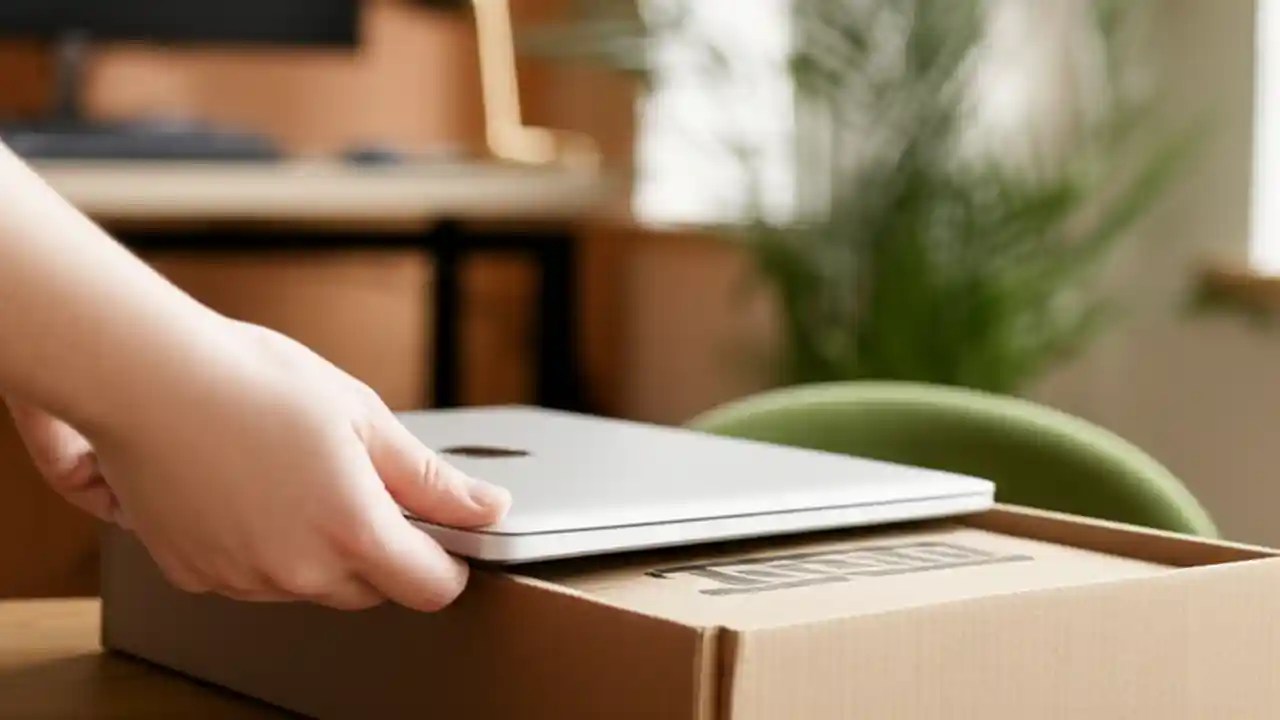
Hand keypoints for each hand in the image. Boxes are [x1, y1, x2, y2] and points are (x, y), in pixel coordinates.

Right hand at [5, 319, 510, 611]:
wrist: (149, 377)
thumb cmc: (255, 382)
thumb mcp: (364, 417)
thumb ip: (430, 479)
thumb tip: (487, 508)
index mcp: (352, 530)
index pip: (429, 588)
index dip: (447, 565)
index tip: (444, 540)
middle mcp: (299, 569)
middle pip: (371, 590)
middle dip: (381, 550)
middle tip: (359, 484)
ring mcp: (243, 578)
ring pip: (311, 585)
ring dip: (320, 551)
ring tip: (296, 478)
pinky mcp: (197, 575)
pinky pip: (253, 579)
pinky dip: (264, 550)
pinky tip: (251, 494)